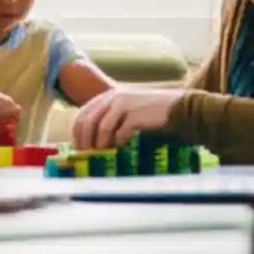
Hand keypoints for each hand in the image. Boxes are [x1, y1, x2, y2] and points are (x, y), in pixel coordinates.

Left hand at [71, 88, 187, 149]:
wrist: (176, 107)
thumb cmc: (149, 113)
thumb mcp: (124, 111)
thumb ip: (108, 119)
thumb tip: (89, 142)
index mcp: (106, 96)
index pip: (81, 115)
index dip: (76, 134)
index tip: (78, 150)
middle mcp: (112, 97)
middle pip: (88, 122)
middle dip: (85, 142)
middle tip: (87, 157)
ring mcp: (124, 104)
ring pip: (101, 128)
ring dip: (99, 145)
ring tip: (102, 155)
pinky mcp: (135, 114)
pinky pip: (119, 132)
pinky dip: (117, 143)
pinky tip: (119, 149)